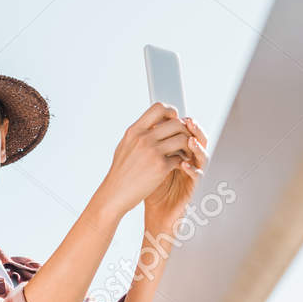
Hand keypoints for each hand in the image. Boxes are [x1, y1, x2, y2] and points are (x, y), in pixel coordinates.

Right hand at [94, 103, 202, 218]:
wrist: (115, 194)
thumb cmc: (120, 172)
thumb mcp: (125, 145)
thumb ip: (139, 133)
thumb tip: (153, 123)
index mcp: (134, 131)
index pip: (159, 107)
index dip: (171, 112)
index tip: (173, 120)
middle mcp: (143, 138)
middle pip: (176, 122)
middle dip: (184, 130)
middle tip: (184, 139)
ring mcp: (152, 152)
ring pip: (182, 138)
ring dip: (187, 145)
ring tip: (184, 152)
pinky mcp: (160, 167)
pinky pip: (180, 157)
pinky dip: (183, 161)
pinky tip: (180, 165)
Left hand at [143, 116, 208, 233]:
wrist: (155, 214)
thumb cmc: (152, 190)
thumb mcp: (150, 164)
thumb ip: (152, 147)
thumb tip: (147, 124)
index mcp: (181, 155)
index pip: (187, 134)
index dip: (183, 124)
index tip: (175, 114)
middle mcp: (192, 164)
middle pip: (199, 142)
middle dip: (195, 131)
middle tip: (189, 121)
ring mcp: (194, 177)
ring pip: (203, 159)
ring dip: (198, 149)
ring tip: (190, 141)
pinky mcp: (194, 191)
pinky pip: (199, 179)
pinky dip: (193, 171)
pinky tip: (184, 165)